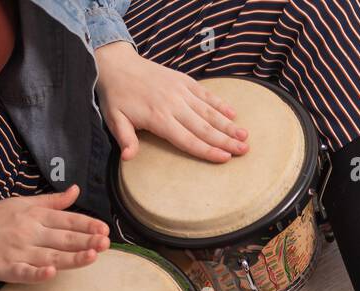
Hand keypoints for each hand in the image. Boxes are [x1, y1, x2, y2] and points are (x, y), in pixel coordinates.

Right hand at [0, 185, 110, 282]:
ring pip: (50, 255)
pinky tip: (51, 272)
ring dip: (71, 257)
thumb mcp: (22, 203)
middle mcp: (29, 232)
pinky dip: (37, 272)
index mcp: (34, 216)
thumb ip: (52, 201)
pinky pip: (24, 271)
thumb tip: (76, 190)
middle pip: (62, 238)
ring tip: (92, 256)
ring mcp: (18, 250)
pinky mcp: (6, 267)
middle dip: (86, 240)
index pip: (66, 220)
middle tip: (106, 243)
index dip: (86, 225)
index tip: (105, 229)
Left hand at [94, 41, 248, 162]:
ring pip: (209, 111)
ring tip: (244, 135)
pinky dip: (220, 103)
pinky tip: (232, 113)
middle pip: (204, 127)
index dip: (207, 150)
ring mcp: (181, 91)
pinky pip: (205, 94)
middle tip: (244, 150)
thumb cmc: (116, 96)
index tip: (225, 158)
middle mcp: (174, 105)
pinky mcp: (183, 80)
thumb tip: (128, 158)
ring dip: (228, 124)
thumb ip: (125, 139)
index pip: (187, 139)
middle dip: (226, 140)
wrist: (117, 63)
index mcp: (159, 118)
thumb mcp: (114, 119)